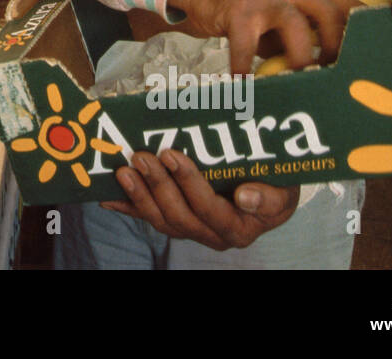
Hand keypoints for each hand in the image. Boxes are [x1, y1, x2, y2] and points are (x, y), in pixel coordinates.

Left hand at [102, 149, 299, 250]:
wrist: (270, 189)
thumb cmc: (277, 184)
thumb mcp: (285, 187)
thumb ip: (270, 194)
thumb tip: (246, 196)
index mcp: (240, 228)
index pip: (210, 210)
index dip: (188, 184)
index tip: (172, 156)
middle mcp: (214, 234)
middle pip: (180, 215)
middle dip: (158, 185)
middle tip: (143, 155)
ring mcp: (192, 229)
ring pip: (161, 219)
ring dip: (139, 194)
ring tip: (124, 170)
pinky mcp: (175, 221)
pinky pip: (147, 216)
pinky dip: (126, 206)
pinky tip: (106, 197)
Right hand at [166, 0, 360, 74]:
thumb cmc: (244, 11)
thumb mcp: (276, 22)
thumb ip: (295, 41)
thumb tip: (316, 79)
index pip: (344, 7)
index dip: (362, 28)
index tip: (370, 56)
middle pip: (325, 13)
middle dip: (333, 46)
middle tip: (329, 75)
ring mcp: (263, 2)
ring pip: (293, 25)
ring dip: (299, 57)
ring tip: (294, 82)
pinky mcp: (236, 13)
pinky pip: (246, 45)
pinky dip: (245, 69)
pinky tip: (243, 86)